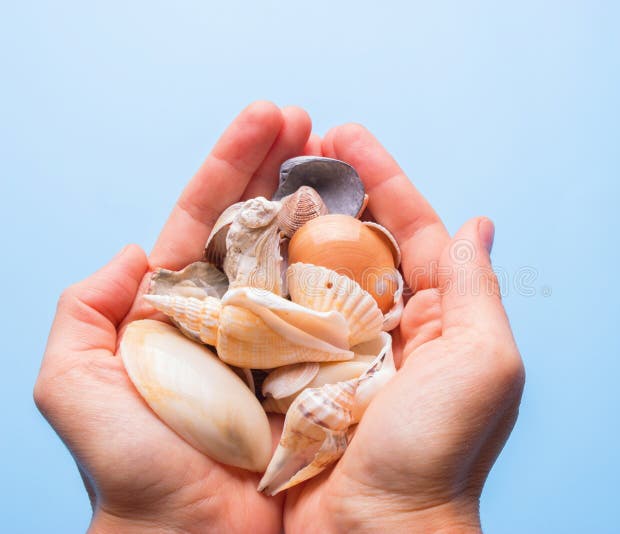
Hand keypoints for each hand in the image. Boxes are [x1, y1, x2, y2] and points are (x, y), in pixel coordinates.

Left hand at [34, 102, 317, 532]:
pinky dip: (352, 266)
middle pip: (256, 223)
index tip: (268, 118)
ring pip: (300, 254)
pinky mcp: (315, 365)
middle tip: (308, 119)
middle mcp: (231, 314)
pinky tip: (369, 227)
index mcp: (179, 306)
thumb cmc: (138, 468)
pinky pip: (337, 306)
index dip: (233, 164)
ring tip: (341, 153)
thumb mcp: (75, 385)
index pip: (205, 217)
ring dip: (319, 202)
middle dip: (280, 166)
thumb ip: (82, 313)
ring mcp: (276, 337)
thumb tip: (133, 253)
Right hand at [281, 125, 524, 532]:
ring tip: (265, 178)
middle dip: (332, 191)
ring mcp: (339, 349)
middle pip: (359, 241)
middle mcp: (390, 328)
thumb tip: (478, 225)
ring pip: (315, 270)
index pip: (412, 230)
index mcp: (439, 319)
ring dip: (294, 224)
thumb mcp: (482, 362)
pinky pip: (279, 313)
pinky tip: (243, 244)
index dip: (383, 179)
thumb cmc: (439, 452)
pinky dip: (264, 278)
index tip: (346, 134)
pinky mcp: (296, 374)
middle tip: (297, 144)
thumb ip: (476, 290)